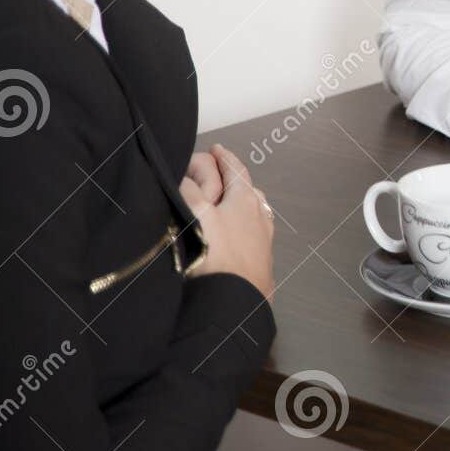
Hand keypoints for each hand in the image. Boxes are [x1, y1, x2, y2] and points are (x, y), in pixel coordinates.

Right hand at [179, 143, 274, 301]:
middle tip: (219, 173)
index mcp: (246, 199)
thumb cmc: (218, 256)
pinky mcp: (259, 259)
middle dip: (233, 179)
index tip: (218, 149)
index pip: (236, 169)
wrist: (236, 301)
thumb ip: (190, 190)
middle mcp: (259, 215)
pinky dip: (241, 225)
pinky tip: (233, 235)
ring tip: (225, 202)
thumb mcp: (197, 214)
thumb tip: (186, 177)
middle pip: (247, 189)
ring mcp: (263, 238)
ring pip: (252, 211)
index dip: (224, 158)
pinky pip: (251, 232)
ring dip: (238, 202)